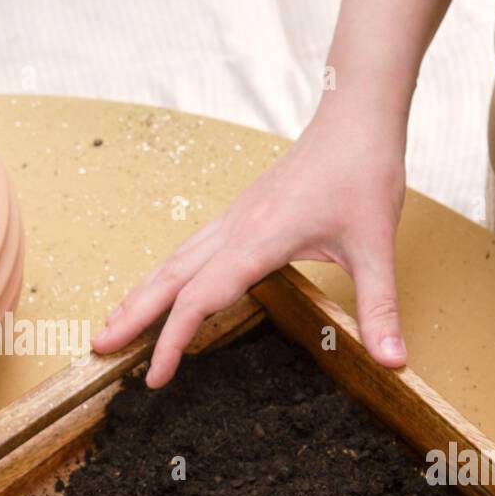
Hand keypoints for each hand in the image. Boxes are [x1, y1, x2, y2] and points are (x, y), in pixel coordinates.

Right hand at [92, 102, 407, 384]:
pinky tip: (167, 287)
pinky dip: (169, 273)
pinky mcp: (244, 212)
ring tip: (115, 323)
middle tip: (99, 349)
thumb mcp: (377, 249)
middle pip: (170, 277)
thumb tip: (395, 364)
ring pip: (175, 259)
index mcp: (258, 240)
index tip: (155, 377)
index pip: (200, 299)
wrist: (357, 118)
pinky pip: (193, 248)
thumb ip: (381, 311)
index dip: (172, 340)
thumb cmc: (363, 173)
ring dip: (142, 292)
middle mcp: (236, 227)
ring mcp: (236, 217)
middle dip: (133, 315)